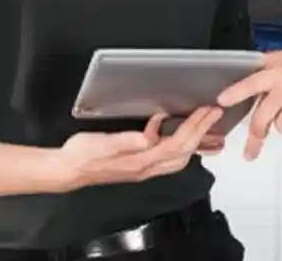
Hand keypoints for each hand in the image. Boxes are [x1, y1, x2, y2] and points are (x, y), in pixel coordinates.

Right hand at [50, 106, 222, 191]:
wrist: (67, 170)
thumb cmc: (81, 156)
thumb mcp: (101, 144)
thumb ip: (125, 141)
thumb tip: (146, 137)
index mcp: (140, 161)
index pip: (177, 143)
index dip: (195, 127)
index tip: (208, 112)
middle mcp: (145, 167)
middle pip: (184, 151)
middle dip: (202, 131)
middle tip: (214, 113)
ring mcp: (142, 168)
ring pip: (178, 157)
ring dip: (194, 140)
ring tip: (204, 125)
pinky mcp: (137, 165)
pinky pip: (165, 155)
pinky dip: (175, 143)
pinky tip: (167, 128)